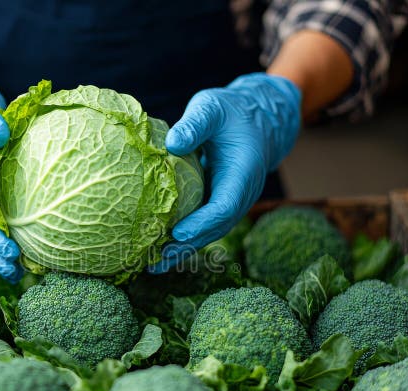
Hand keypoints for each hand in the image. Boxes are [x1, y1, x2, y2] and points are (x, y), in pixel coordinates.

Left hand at [149, 73, 300, 272]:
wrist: (257, 120)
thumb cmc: (231, 111)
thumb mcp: (212, 107)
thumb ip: (195, 123)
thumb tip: (171, 144)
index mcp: (243, 173)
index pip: (224, 205)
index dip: (201, 222)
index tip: (175, 234)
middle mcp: (240, 194)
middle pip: (215, 229)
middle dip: (186, 247)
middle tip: (154, 261)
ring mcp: (231, 202)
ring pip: (208, 232)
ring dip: (182, 250)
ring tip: (150, 265)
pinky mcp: (219, 204)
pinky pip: (202, 226)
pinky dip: (181, 240)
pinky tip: (155, 249)